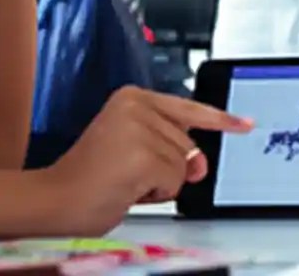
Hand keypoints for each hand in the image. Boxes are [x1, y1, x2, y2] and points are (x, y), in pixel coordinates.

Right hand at [43, 86, 253, 235]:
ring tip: (124, 181)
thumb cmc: (88, 179)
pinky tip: (127, 189)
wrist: (53, 200)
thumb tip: (200, 166)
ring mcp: (140, 128)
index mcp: (132, 97)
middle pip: (187, 143)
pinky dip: (155, 194)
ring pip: (183, 164)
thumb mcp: (135, 152)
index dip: (219, 121)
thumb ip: (172, 149)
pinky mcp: (143, 154)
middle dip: (167, 168)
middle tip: (127, 174)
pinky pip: (174, 181)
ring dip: (159, 183)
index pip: (188, 108)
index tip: (245, 124)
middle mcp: (136, 105)